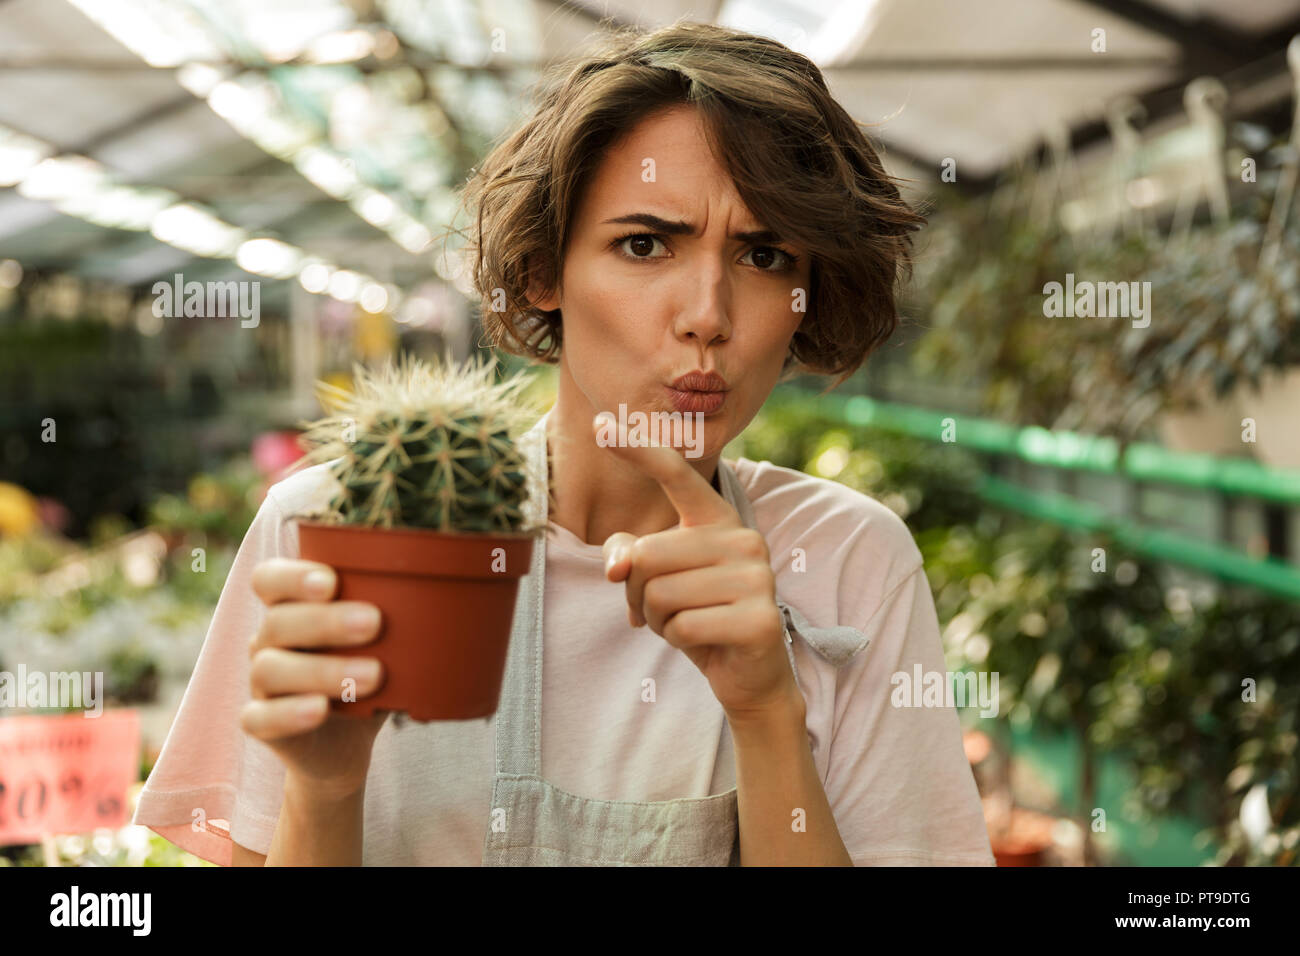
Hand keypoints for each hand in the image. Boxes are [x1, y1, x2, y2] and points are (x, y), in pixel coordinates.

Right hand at [241, 558, 388, 798]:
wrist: (346, 745)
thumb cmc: (369, 675)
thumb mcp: (386, 643)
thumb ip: (400, 617)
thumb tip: (459, 597)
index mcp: (291, 607)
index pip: (269, 578)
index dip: (292, 577)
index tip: (331, 581)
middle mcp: (267, 640)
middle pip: (279, 622)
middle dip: (326, 621)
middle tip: (375, 623)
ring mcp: (259, 684)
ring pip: (271, 669)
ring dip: (323, 670)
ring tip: (373, 676)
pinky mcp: (260, 723)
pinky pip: (260, 719)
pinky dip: (290, 714)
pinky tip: (320, 709)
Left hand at [595, 413, 802, 724]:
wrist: (749, 675)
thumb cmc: (699, 617)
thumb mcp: (657, 582)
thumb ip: (630, 557)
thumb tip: (618, 564)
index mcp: (717, 519)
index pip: (675, 474)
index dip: (637, 449)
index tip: (600, 422)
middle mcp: (743, 538)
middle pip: (647, 555)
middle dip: (638, 593)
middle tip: (661, 611)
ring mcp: (757, 577)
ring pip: (660, 594)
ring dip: (658, 619)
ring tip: (685, 624)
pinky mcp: (759, 619)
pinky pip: (682, 627)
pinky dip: (676, 640)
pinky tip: (702, 643)